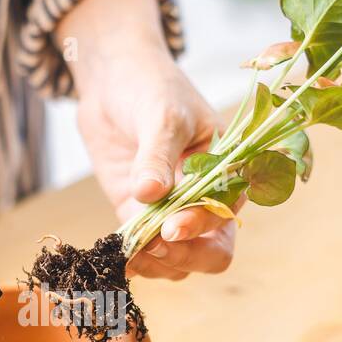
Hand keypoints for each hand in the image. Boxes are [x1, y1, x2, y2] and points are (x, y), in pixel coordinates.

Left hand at [59, 0, 229, 279]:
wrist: (114, 78)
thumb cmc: (151, 86)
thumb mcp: (161, 114)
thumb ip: (156, 155)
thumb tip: (149, 194)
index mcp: (227, 171)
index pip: (226, 213)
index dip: (201, 225)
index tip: (171, 226)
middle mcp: (205, 198)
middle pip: (212, 252)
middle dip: (185, 255)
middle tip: (153, 245)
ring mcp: (172, 211)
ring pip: (179, 261)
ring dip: (158, 263)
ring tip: (131, 251)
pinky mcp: (140, 215)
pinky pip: (145, 252)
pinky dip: (134, 259)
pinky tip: (117, 256)